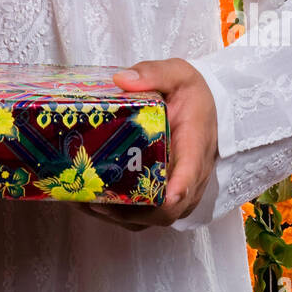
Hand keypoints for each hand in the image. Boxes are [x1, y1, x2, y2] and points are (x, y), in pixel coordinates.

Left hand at [78, 58, 217, 230]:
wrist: (208, 109)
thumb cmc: (192, 95)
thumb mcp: (179, 74)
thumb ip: (154, 73)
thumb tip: (122, 79)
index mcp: (194, 148)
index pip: (188, 178)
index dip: (173, 193)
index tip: (156, 199)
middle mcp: (189, 178)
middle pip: (165, 212)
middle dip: (129, 212)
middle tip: (93, 198)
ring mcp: (178, 192)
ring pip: (151, 219)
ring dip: (117, 217)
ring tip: (83, 201)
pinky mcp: (166, 196)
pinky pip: (145, 215)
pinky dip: (119, 215)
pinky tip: (91, 202)